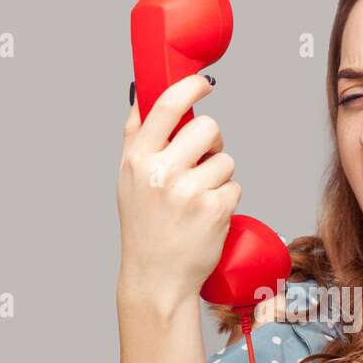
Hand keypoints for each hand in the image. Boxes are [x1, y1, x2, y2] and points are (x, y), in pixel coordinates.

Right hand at [116, 73, 240, 309]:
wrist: (156, 277)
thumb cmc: (144, 227)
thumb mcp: (128, 179)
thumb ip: (136, 136)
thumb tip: (143, 92)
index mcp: (137, 159)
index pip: (165, 105)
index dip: (189, 88)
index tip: (203, 85)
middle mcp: (160, 172)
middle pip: (208, 128)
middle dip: (212, 143)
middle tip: (201, 163)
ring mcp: (189, 191)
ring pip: (226, 159)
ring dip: (219, 177)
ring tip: (198, 200)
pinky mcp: (215, 209)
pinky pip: (234, 186)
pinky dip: (226, 200)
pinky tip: (207, 217)